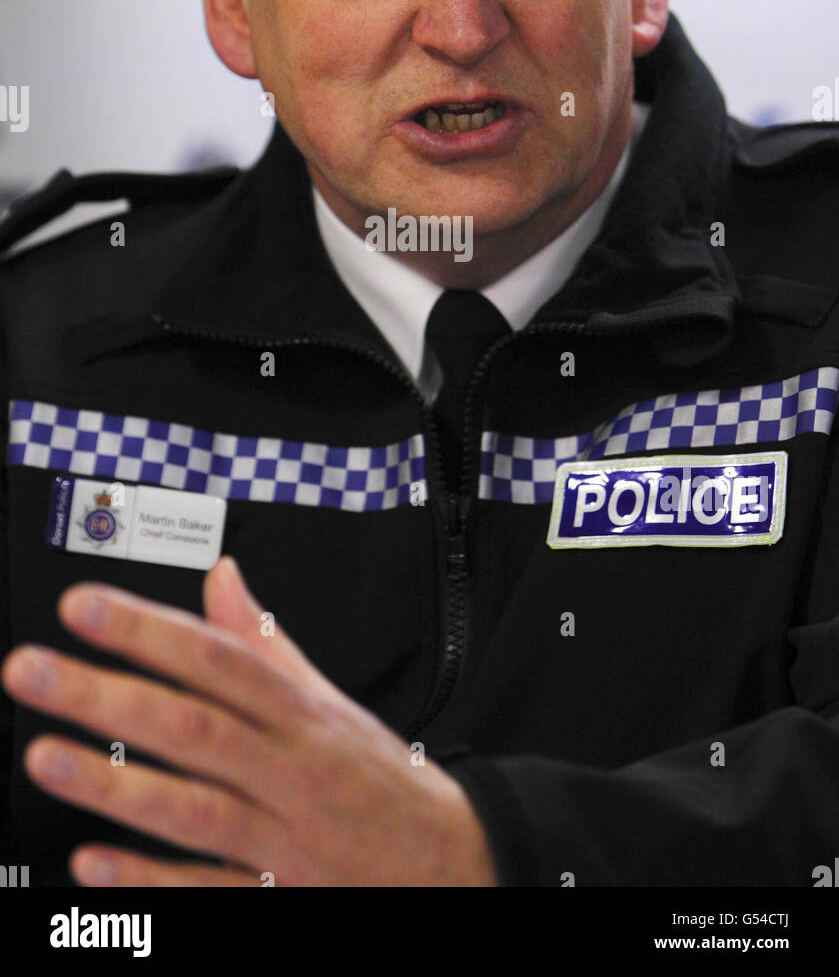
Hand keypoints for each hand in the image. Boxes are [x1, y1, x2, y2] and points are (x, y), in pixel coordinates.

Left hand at [1, 557, 497, 886]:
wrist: (452, 861)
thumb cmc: (377, 777)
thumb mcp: (330, 699)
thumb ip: (265, 643)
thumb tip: (222, 576)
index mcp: (302, 714)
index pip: (218, 659)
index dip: (149, 631)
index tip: (84, 608)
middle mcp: (290, 770)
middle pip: (193, 727)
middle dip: (106, 697)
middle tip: (32, 669)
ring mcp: (284, 839)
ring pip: (195, 808)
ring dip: (115, 786)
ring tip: (43, 758)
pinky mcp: (279, 899)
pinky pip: (212, 893)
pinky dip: (152, 883)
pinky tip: (93, 864)